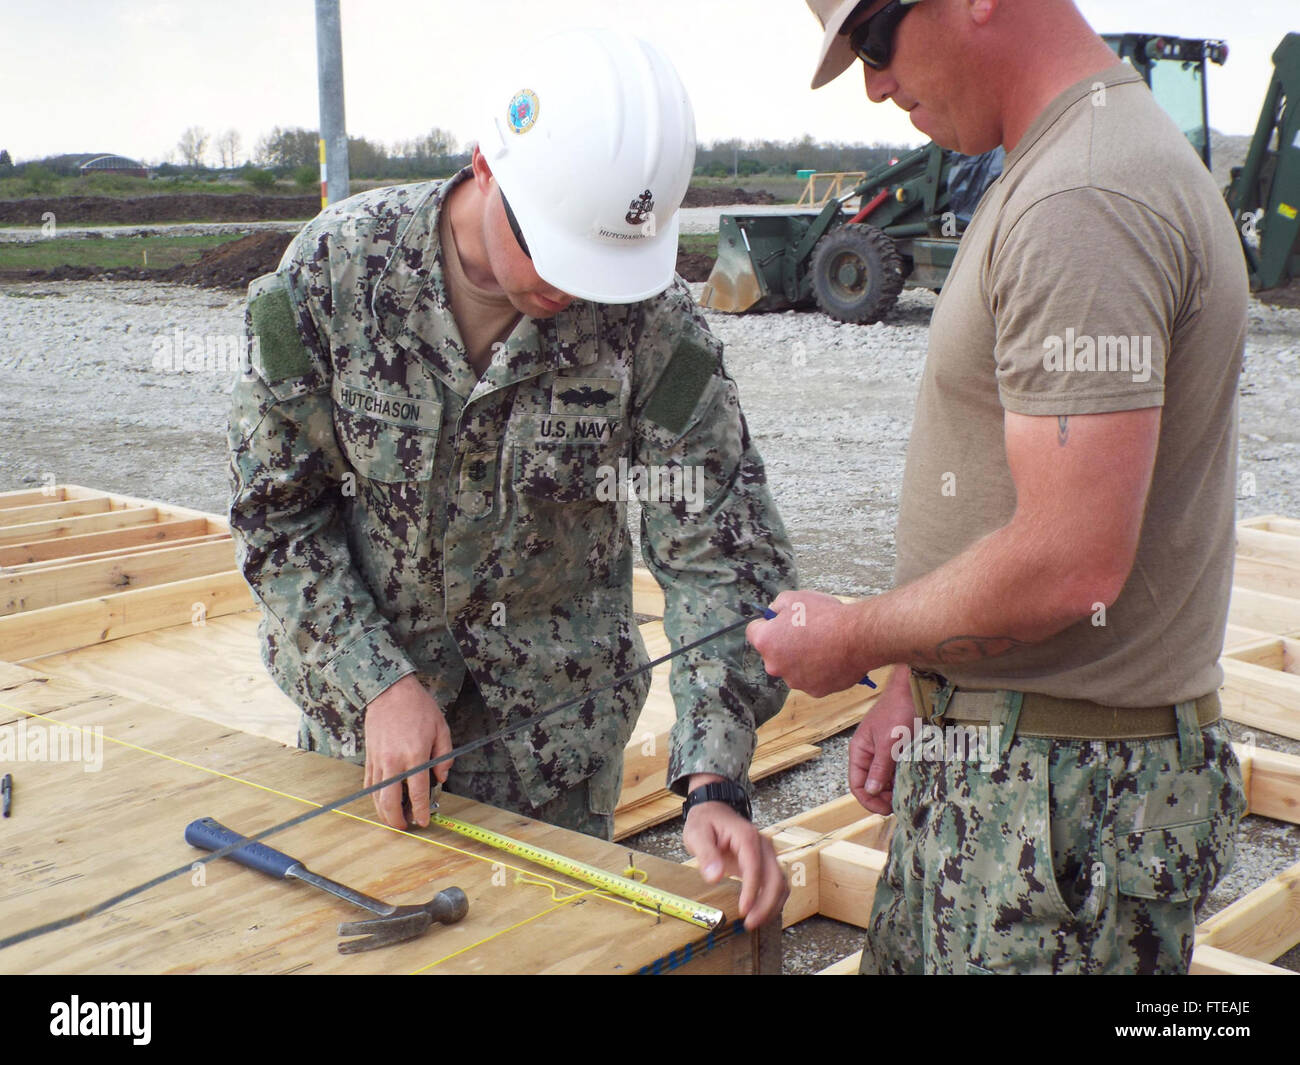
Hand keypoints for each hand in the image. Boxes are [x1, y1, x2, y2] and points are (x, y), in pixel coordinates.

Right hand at [364, 674, 453, 828]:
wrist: (391, 691)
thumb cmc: (419, 707)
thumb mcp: (441, 728)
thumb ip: (444, 756)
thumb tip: (441, 778)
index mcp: (414, 754)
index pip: (416, 791)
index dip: (420, 810)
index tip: (423, 821)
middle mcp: (394, 761)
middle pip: (390, 800)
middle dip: (397, 819)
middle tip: (406, 825)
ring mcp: (379, 760)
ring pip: (376, 796)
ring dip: (383, 812)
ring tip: (394, 819)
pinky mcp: (370, 757)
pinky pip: (369, 784)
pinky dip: (374, 798)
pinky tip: (381, 804)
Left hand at [683, 793, 787, 930]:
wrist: (713, 811)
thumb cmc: (705, 822)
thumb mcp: (697, 834)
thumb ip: (706, 855)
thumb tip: (715, 877)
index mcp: (747, 837)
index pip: (755, 867)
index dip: (752, 891)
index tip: (744, 911)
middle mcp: (763, 845)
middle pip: (776, 878)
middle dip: (766, 904)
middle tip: (750, 923)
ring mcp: (767, 854)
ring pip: (781, 883)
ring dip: (772, 905)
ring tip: (755, 922)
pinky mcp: (765, 863)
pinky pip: (776, 884)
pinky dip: (773, 900)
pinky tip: (760, 912)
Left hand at [746, 589, 869, 696]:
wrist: (856, 637)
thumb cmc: (824, 615)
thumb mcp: (794, 598)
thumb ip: (777, 605)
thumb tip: (773, 614)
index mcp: (765, 642)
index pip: (754, 631)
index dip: (767, 623)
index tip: (779, 621)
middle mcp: (775, 666)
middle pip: (774, 653)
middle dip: (786, 644)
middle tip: (806, 632)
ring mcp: (795, 681)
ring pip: (794, 668)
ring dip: (803, 659)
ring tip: (823, 645)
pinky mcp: (814, 691)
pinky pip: (813, 679)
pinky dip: (820, 671)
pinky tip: (832, 658)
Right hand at [848, 666, 915, 814]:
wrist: (914, 689)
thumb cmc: (898, 710)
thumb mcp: (889, 742)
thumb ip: (880, 768)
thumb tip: (870, 792)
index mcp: (859, 751)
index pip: (856, 784)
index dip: (868, 800)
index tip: (886, 810)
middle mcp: (868, 753)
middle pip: (870, 784)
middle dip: (882, 797)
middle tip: (900, 805)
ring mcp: (882, 751)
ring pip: (884, 779)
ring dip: (893, 789)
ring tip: (908, 796)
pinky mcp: (896, 749)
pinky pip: (895, 770)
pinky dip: (901, 779)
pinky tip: (912, 783)